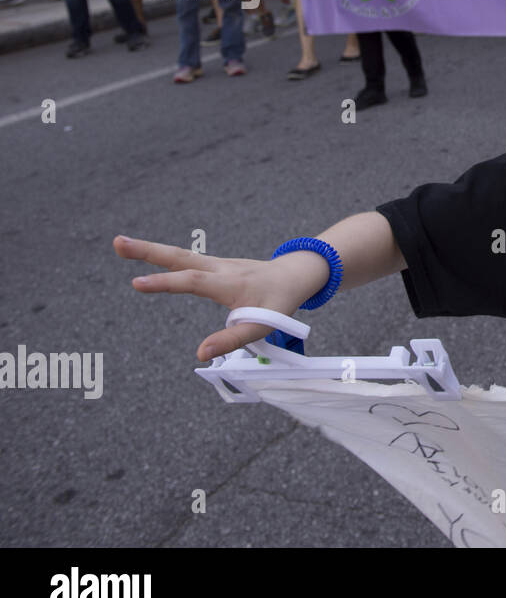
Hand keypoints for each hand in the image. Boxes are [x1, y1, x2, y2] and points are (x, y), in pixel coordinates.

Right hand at [114, 235, 327, 360]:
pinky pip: (185, 260)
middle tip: (117, 243)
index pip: (193, 281)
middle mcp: (219, 268)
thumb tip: (199, 354)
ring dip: (150, 250)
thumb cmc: (280, 302)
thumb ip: (232, 339)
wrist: (295, 274)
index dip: (166, 283)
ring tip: (120, 245)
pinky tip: (146, 255)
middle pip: (180, 257)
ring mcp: (215, 264)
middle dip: (148, 251)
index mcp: (229, 283)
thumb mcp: (263, 325)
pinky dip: (164, 256)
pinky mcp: (214, 266)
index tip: (136, 284)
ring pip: (180, 255)